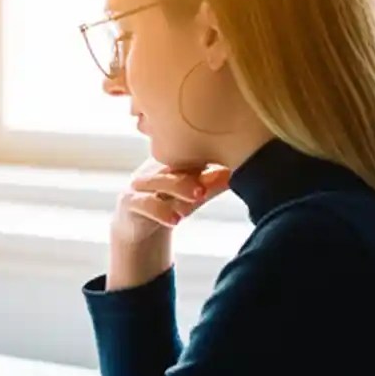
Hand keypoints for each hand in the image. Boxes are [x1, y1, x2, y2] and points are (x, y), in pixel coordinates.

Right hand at [108, 159, 230, 289]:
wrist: (137, 226)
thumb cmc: (170, 203)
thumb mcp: (194, 194)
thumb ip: (213, 182)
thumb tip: (244, 170)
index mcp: (171, 158)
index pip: (189, 149)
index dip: (207, 151)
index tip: (230, 154)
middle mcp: (154, 166)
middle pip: (173, 161)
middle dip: (195, 166)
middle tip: (219, 173)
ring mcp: (139, 183)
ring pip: (158, 181)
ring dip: (179, 187)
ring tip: (198, 196)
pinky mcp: (129, 203)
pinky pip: (145, 204)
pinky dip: (160, 211)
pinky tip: (175, 220)